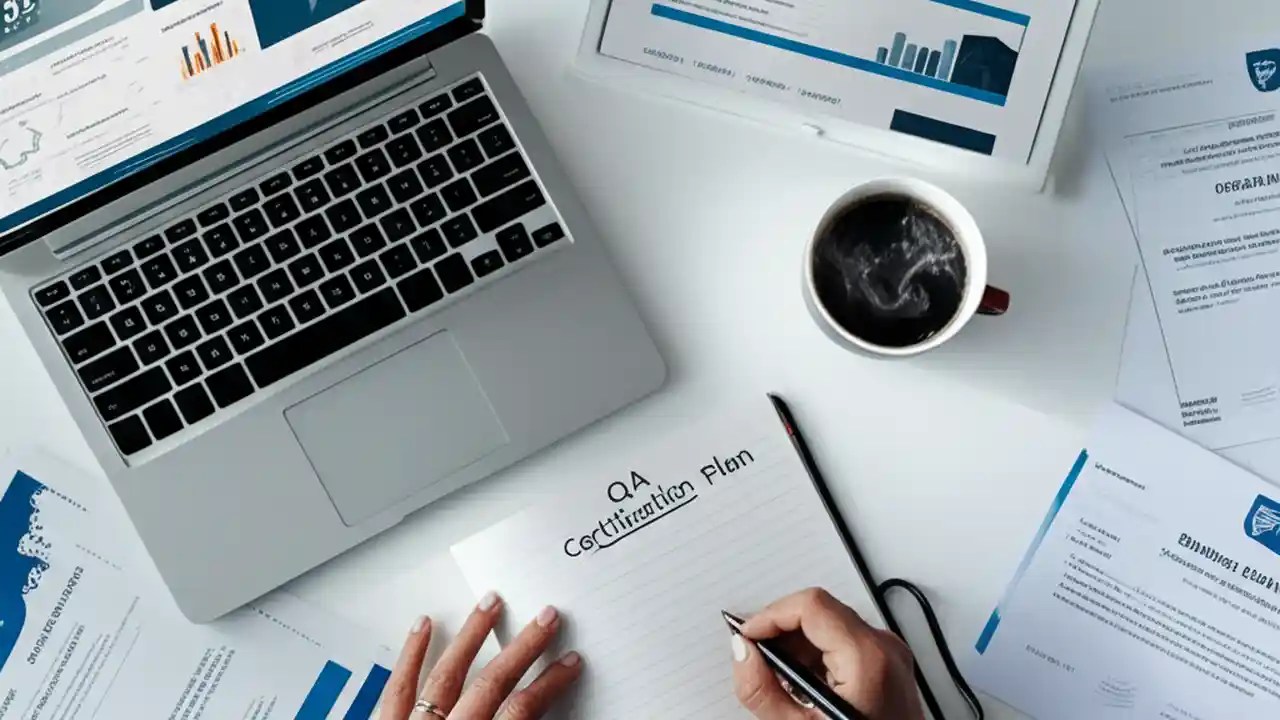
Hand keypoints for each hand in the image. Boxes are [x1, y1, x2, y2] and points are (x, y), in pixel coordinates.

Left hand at [380, 592, 582, 718]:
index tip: (569, 663)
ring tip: (490, 605)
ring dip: (471, 635)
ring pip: (446, 673)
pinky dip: (411, 653)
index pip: (521, 710)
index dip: (550, 684)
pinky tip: (424, 625)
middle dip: (522, 648)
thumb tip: (544, 711)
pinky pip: (398, 686)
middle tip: (546, 619)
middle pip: (490, 683)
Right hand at [731, 588, 922, 719]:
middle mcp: (885, 648)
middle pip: (821, 612)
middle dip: (781, 632)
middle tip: (756, 658)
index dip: (770, 615)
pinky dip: (817, 657)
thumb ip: (763, 691)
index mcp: (868, 658)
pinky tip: (803, 686)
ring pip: (831, 626)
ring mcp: (891, 656)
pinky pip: (845, 643)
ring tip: (778, 680)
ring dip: (797, 646)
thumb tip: (742, 652)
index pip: (811, 605)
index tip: (748, 635)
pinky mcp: (890, 666)